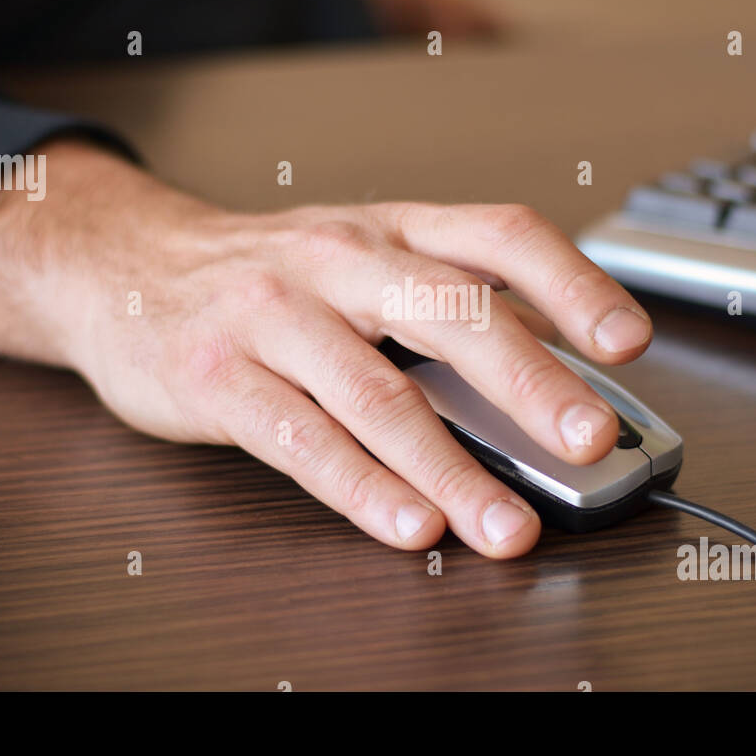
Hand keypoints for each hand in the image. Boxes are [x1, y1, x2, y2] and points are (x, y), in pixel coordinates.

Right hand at [0, 141, 652, 556]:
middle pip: (449, 310)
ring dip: (451, 468)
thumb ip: (452, 300)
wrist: (127, 267)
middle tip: (589, 441)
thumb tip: (558, 361)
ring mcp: (273, 316)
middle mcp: (338, 259)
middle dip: (529, 380)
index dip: (573, 282)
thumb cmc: (269, 275)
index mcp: (391, 228)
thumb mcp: (362, 261)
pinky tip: (410, 525)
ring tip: (507, 527)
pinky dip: (361, 487)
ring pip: (376, 392)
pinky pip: (299, 439)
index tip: (629, 340)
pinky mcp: (218, 376)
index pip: (500, 234)